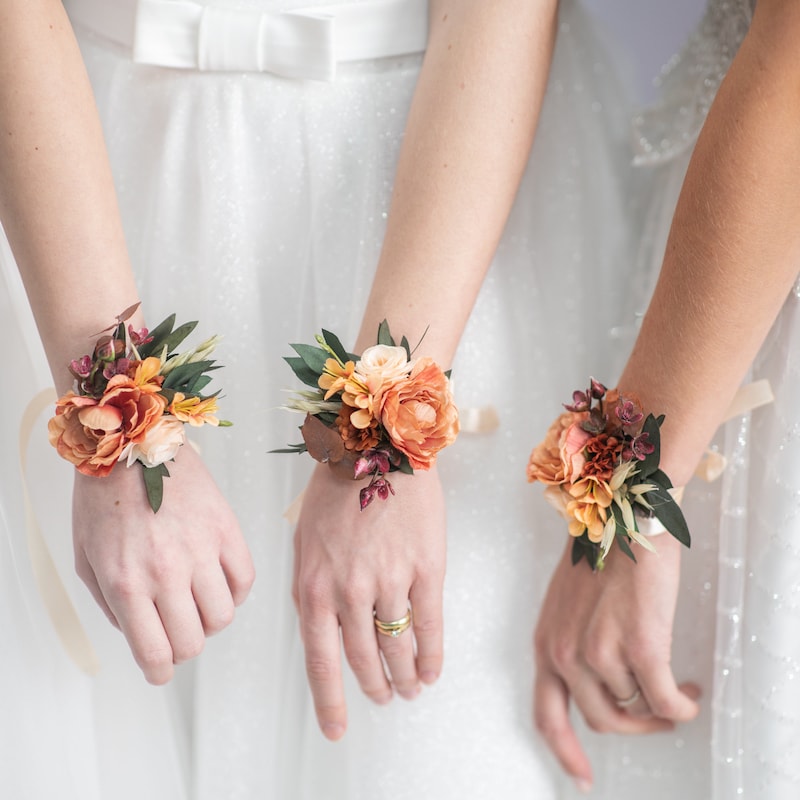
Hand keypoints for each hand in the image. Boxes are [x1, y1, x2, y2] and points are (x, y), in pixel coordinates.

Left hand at [72, 443, 254, 683]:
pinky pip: (245, 579)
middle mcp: (166, 572)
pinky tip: (219, 581)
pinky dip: (235, 591)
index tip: (160, 671)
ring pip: (223, 616)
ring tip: (197, 602)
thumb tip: (138, 632)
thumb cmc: (103, 500)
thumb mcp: (85, 559)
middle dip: (182, 647)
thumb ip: (109, 604)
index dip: (159, 673)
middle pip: (192, 642)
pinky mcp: (226, 528)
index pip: (155, 654)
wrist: (132, 445)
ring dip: (209, 620)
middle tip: (175, 631)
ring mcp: (201, 550)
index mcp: (126, 583)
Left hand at [292, 463, 445, 740]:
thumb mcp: (304, 539)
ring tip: (409, 689)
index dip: (331, 702)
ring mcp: (389, 581)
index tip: (338, 728)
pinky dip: (431, 655)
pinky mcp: (425, 568)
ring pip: (397, 647)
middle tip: (382, 698)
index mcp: (312, 586)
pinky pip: (429, 625)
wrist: (378, 447)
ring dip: (403, 676)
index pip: (321, 661)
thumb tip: (323, 629)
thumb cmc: (337, 488)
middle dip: (373, 687)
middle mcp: (348, 592)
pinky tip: (432, 670)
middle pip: (363, 660)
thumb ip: (311, 587)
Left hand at [533, 535, 699, 790]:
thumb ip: (571, 646)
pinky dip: (681, 705)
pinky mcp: (640, 647)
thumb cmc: (599, 556)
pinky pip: (665, 700)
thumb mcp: (565, 607)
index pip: (546, 715)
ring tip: (677, 691)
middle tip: (657, 715)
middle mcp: (565, 654)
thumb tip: (599, 686)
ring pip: (636, 708)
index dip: (564, 751)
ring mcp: (601, 652)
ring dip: (660, 708)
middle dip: (634, 726)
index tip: (580, 776)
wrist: (623, 518)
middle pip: (601, 720)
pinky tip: (690, 692)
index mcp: (545, 644)